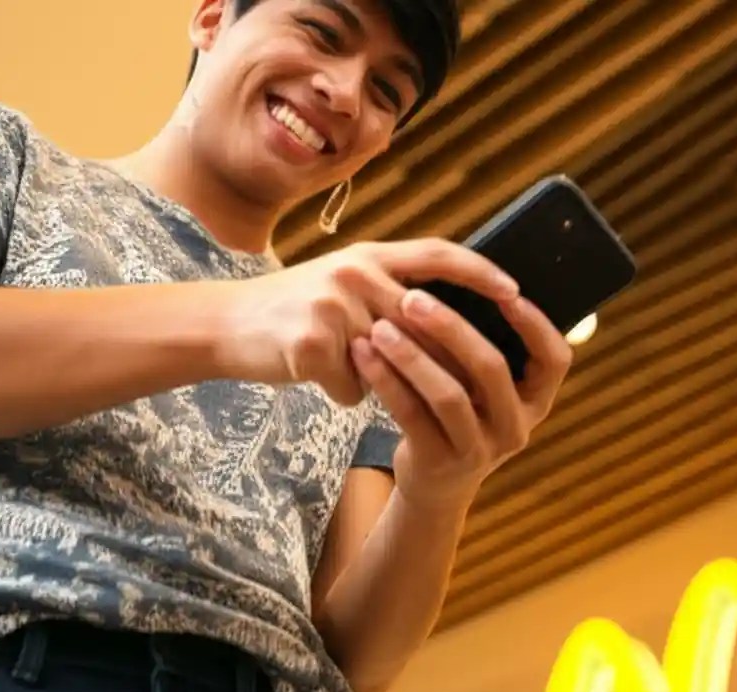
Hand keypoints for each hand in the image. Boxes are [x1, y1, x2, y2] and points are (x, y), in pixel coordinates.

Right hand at [217, 239, 518, 405]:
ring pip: (389, 361)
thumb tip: (445, 322)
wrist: (221, 325)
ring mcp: (331, 307)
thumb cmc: (290, 311)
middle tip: (461, 383)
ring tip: (347, 368)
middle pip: (423, 321)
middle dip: (440, 357)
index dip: (480, 272)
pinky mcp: (310, 344)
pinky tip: (314, 376)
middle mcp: (353, 274)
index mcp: (366, 256)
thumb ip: (388, 293)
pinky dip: (341, 392)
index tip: (515, 292)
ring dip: (377, 378)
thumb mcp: (340, 284)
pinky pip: (352, 386)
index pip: (437, 254)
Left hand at [350, 286, 573, 513]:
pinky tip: (364, 354)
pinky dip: (386, 380)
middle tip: (413, 298)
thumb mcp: (487, 392)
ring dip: (412, 355)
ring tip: (379, 325)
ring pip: (449, 394)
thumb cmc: (460, 418)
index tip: (509, 292)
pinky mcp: (439, 462)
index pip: (556, 359)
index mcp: (535, 402)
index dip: (536, 325)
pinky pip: (411, 414)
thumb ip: (486, 349)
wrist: (435, 486)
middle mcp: (515, 427)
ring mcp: (479, 450)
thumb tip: (475, 276)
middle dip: (452, 328)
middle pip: (492, 369)